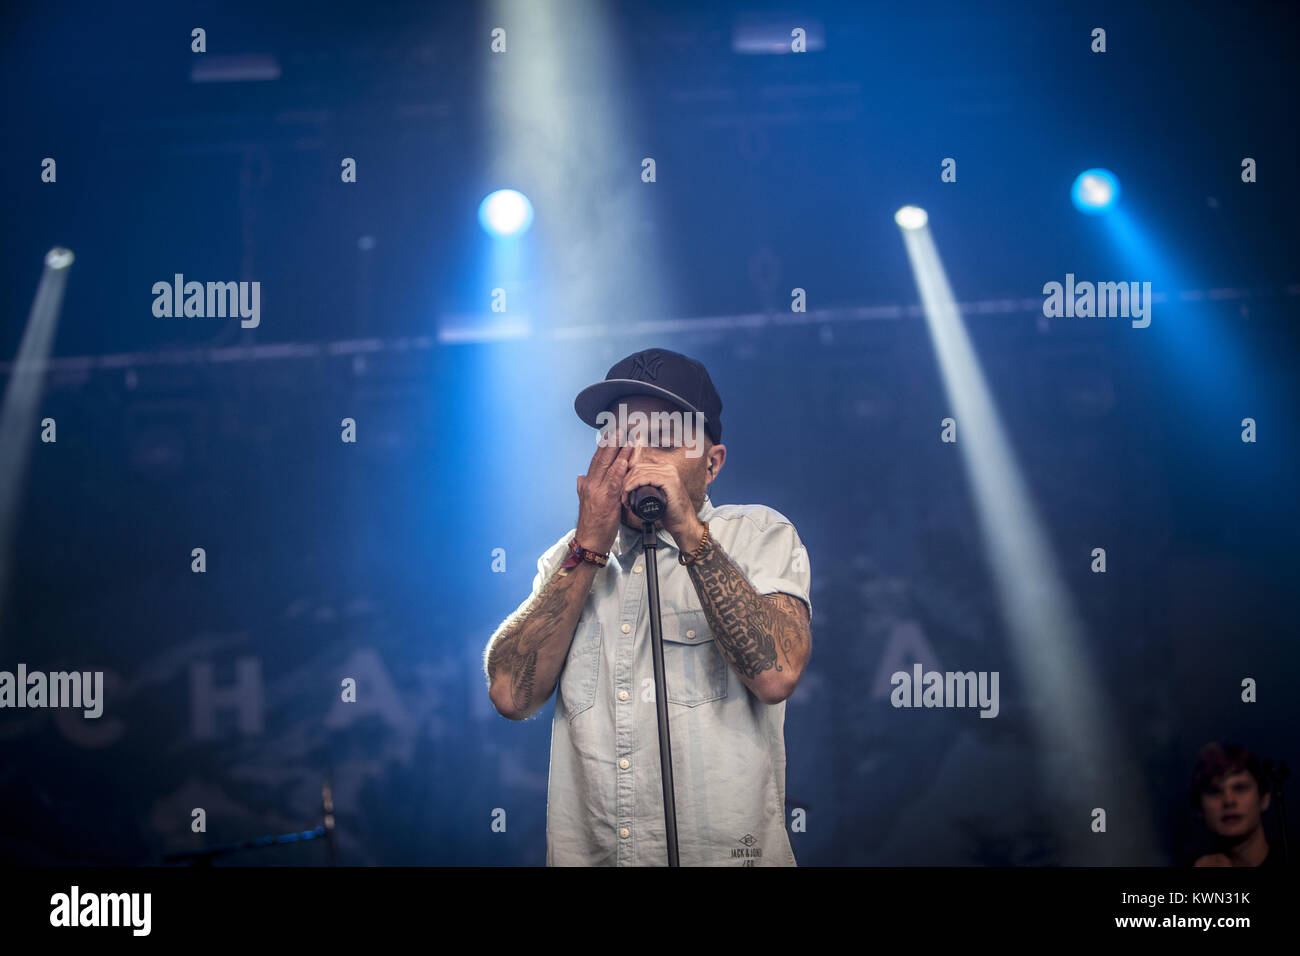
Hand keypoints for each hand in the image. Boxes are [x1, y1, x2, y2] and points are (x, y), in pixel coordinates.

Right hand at [575, 425, 633, 555]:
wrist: (589, 542)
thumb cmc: (592, 524)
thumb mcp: (585, 502)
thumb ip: (583, 487)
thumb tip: (580, 477)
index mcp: (587, 483)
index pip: (597, 459)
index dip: (605, 444)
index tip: (612, 431)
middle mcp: (591, 484)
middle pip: (602, 458)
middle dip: (612, 441)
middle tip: (622, 426)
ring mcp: (598, 491)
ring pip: (609, 466)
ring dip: (620, 450)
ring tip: (629, 437)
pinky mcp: (606, 500)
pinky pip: (615, 481)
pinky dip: (620, 468)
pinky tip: (626, 459)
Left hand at [622, 445, 704, 548]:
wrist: (683, 524)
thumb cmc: (669, 512)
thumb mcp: (656, 495)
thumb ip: (648, 486)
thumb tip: (629, 483)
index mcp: (665, 468)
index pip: (639, 466)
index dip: (627, 477)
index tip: (622, 491)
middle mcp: (668, 467)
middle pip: (638, 468)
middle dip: (625, 481)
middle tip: (621, 496)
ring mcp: (669, 473)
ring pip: (639, 472)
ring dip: (627, 485)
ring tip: (624, 499)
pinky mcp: (669, 480)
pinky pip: (645, 478)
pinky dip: (633, 484)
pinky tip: (628, 493)